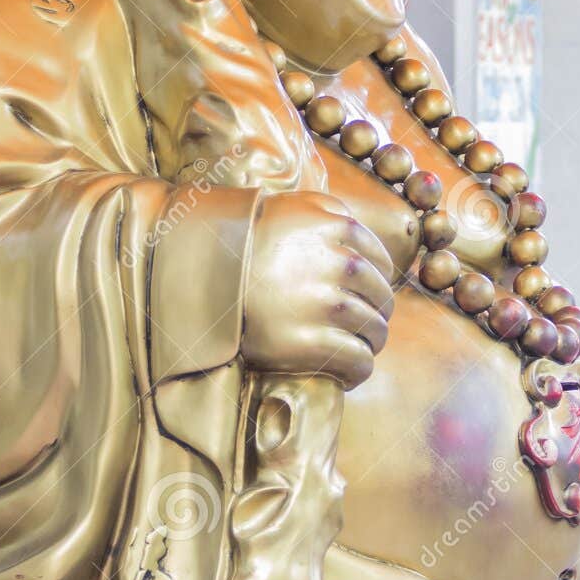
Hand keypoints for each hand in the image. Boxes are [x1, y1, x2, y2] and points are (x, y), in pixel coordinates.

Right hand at [243, 191, 393, 388]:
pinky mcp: (309, 343)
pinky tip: (349, 372)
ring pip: (374, 330)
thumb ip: (325, 207)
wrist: (199, 277)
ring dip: (371, 343)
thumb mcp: (285, 207)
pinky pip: (357, 360)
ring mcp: (324, 305)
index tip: (369, 294)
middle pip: (380, 296)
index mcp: (333, 228)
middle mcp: (336, 264)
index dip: (379, 281)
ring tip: (358, 349)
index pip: (379, 260)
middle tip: (366, 325)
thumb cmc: (241, 243)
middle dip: (378, 313)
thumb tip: (355, 224)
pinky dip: (359, 369)